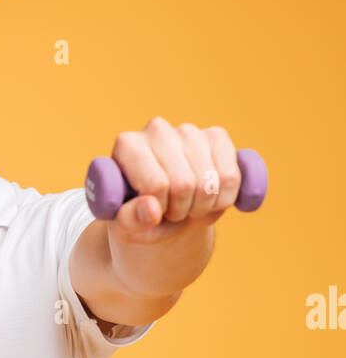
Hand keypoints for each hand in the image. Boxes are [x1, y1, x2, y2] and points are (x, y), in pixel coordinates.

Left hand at [107, 117, 241, 245]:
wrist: (167, 213)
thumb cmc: (141, 217)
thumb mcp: (127, 227)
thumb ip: (130, 221)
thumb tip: (151, 209)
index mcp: (127, 146)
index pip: (157, 185)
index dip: (159, 209)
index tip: (151, 210)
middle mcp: (156, 129)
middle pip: (184, 185)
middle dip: (181, 210)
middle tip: (170, 210)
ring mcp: (188, 130)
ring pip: (210, 182)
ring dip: (202, 206)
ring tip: (186, 203)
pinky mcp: (217, 136)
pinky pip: (231, 178)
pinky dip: (223, 199)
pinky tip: (207, 195)